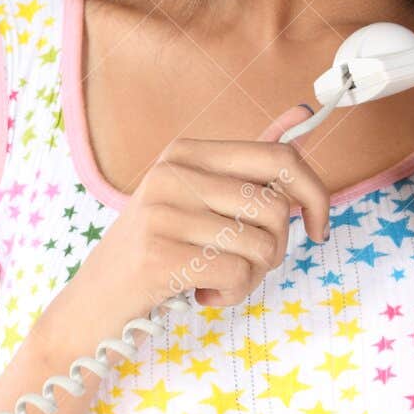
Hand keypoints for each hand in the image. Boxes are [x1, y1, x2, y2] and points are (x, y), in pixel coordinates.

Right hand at [64, 106, 331, 341]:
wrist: (95, 300)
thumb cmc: (158, 249)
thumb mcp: (197, 197)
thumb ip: (248, 162)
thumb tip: (303, 112)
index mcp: (186, 151)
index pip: (281, 157)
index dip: (315, 194)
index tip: (318, 228)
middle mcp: (172, 172)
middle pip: (276, 207)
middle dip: (278, 249)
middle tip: (247, 265)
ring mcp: (162, 212)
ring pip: (261, 245)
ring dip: (252, 276)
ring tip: (217, 279)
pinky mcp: (158, 255)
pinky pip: (237, 274)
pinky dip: (231, 293)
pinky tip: (201, 293)